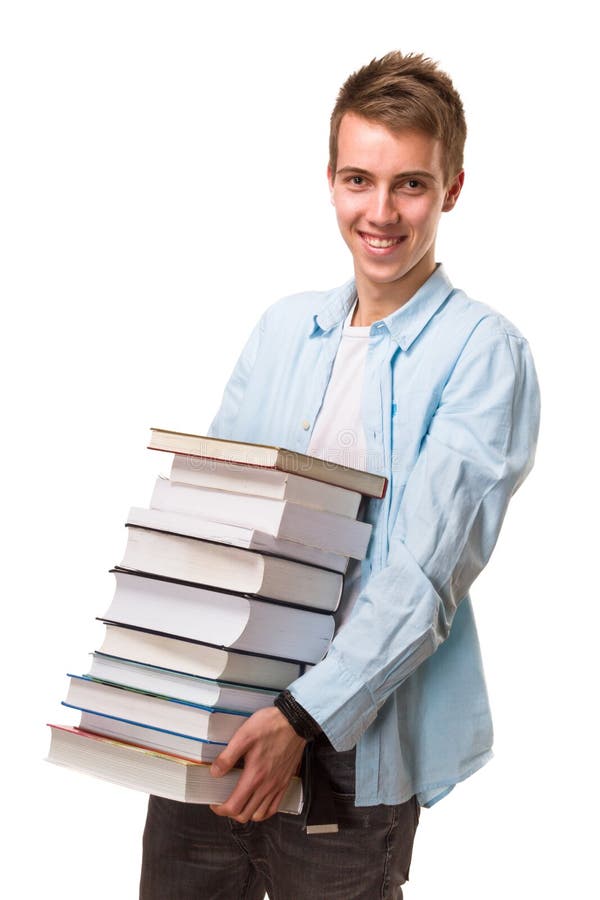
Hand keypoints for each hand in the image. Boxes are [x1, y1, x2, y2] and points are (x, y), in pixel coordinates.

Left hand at [209, 706, 305, 822]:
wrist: (294, 722)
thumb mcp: (243, 736)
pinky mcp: (285, 782)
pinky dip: (264, 811)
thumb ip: (228, 756)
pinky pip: (274, 808)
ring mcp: (278, 785)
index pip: (234, 806)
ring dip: (247, 813)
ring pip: (260, 814)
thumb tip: (215, 772)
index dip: (221, 810)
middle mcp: (267, 785)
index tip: (215, 804)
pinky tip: (258, 803)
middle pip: (246, 815)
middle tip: (225, 802)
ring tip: (240, 803)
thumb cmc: (271, 726)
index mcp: (254, 775)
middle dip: (231, 813)